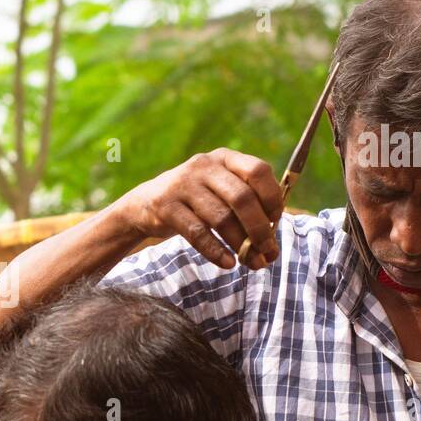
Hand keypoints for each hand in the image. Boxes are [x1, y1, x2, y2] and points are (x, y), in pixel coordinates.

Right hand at [114, 148, 282, 269]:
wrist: (145, 204)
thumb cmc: (194, 200)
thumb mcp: (219, 189)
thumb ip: (246, 203)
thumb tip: (273, 242)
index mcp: (224, 158)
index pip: (258, 171)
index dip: (272, 198)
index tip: (275, 221)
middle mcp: (204, 166)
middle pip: (242, 198)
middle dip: (259, 228)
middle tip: (268, 251)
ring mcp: (183, 185)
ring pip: (221, 218)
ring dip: (241, 245)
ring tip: (252, 262)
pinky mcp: (166, 206)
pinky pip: (197, 232)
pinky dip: (215, 251)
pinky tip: (228, 263)